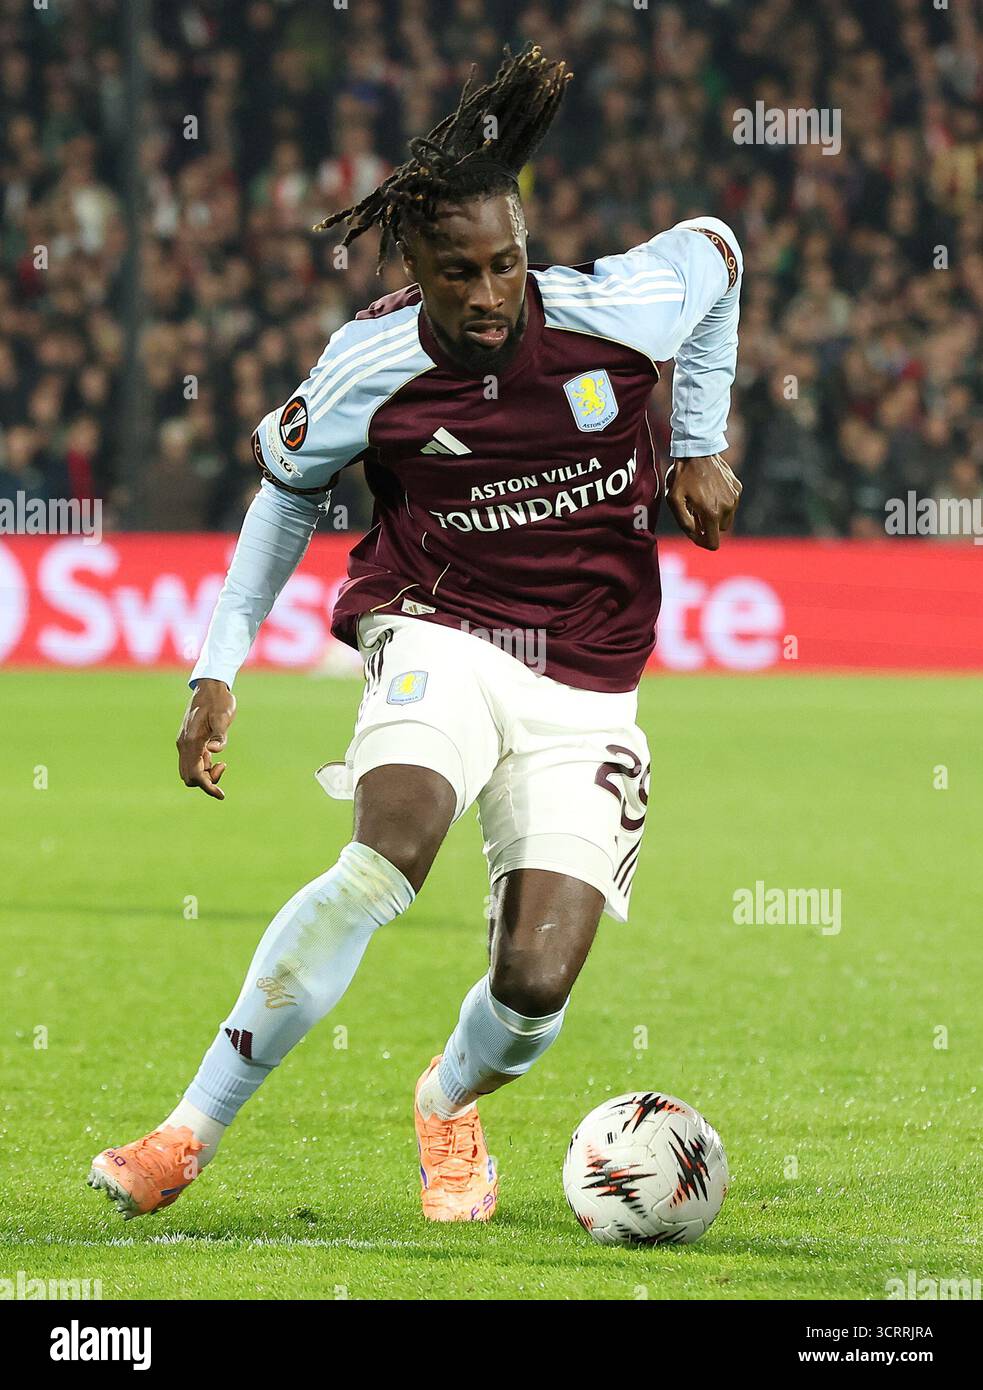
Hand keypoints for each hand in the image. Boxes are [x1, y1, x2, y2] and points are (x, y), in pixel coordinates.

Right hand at [177, 679, 236, 799]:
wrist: (210, 686)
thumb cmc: (219, 701)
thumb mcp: (224, 716)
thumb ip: (220, 734)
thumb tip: (216, 751)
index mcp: (192, 741)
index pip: (195, 774)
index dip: (207, 787)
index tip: (221, 794)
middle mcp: (184, 744)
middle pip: (189, 777)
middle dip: (206, 781)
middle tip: (223, 766)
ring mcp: (184, 743)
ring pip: (189, 771)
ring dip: (204, 774)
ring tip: (221, 762)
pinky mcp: (188, 740)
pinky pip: (192, 762)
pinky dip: (203, 766)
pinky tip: (215, 757)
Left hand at [666, 453, 742, 549]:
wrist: (698, 450)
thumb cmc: (682, 476)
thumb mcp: (674, 500)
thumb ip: (684, 522)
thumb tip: (695, 534)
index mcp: (712, 513)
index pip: (713, 543)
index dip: (702, 542)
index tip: (695, 534)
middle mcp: (727, 507)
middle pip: (719, 530)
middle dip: (708, 526)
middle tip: (694, 513)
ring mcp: (735, 497)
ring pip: (727, 518)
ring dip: (715, 515)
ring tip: (701, 501)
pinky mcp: (737, 488)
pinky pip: (731, 503)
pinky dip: (722, 502)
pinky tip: (710, 490)